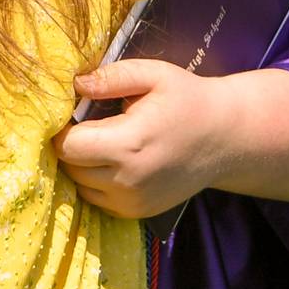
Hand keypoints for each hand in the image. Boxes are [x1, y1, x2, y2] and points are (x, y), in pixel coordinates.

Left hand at [51, 60, 231, 218]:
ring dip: (82, 166)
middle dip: (70, 146)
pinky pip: (97, 200)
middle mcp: (127, 180)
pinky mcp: (138, 213)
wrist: (226, 138)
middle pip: (70, 168)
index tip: (72, 114)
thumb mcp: (154, 75)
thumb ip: (112, 77)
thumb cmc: (188, 100)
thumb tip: (74, 84)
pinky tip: (114, 161)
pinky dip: (96, 183)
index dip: (62, 129)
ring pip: (80, 186)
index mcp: (128, 144)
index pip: (68, 146)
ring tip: (102, 142)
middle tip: (87, 125)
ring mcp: (133, 202)